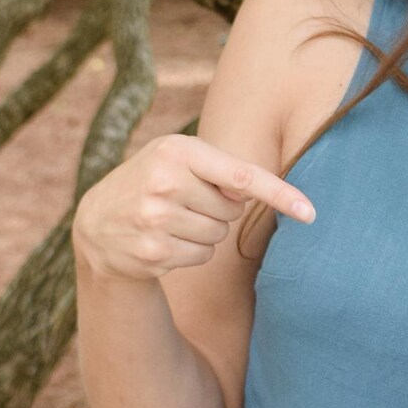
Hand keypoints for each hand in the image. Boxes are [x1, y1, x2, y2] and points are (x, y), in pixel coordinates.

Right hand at [73, 133, 313, 280]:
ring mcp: (156, 220)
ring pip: (220, 235)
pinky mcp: (154, 252)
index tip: (311, 213)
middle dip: (219, 209)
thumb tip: (256, 194)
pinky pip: (203, 255)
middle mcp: (164, 183)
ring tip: (172, 220)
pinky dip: (192, 251)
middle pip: (233, 210)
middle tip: (184, 201)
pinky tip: (164, 239)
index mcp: (177, 152)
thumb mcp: (180, 160)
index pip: (242, 176)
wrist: (97, 223)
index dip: (280, 194)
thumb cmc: (155, 182)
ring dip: (206, 231)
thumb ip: (223, 170)